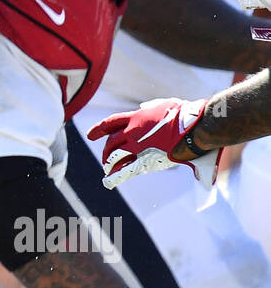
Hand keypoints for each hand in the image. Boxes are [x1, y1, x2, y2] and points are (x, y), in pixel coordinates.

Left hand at [87, 98, 218, 188]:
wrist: (196, 127)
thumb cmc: (186, 114)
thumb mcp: (165, 104)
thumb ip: (151, 106)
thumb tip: (143, 106)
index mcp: (136, 117)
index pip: (110, 123)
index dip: (98, 130)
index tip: (90, 136)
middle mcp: (132, 132)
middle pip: (111, 143)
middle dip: (106, 151)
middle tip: (106, 158)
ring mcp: (137, 148)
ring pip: (114, 157)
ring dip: (109, 164)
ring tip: (107, 170)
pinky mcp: (144, 161)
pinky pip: (124, 171)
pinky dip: (113, 178)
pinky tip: (107, 182)